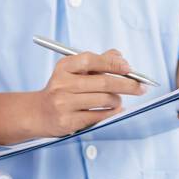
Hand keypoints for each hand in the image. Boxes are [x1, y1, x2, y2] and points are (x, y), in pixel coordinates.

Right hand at [30, 49, 145, 136]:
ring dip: (117, 100)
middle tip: (140, 87)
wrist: (37, 113)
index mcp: (64, 67)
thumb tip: (120, 57)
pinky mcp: (68, 121)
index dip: (112, 63)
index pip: (90, 60)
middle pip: (103, 82)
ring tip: (118, 100)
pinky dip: (111, 112)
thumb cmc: (61, 90)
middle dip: (127, 84)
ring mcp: (64, 103)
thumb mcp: (73, 71)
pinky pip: (98, 116)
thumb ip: (97, 62)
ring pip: (103, 99)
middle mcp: (62, 84)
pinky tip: (114, 110)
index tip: (129, 68)